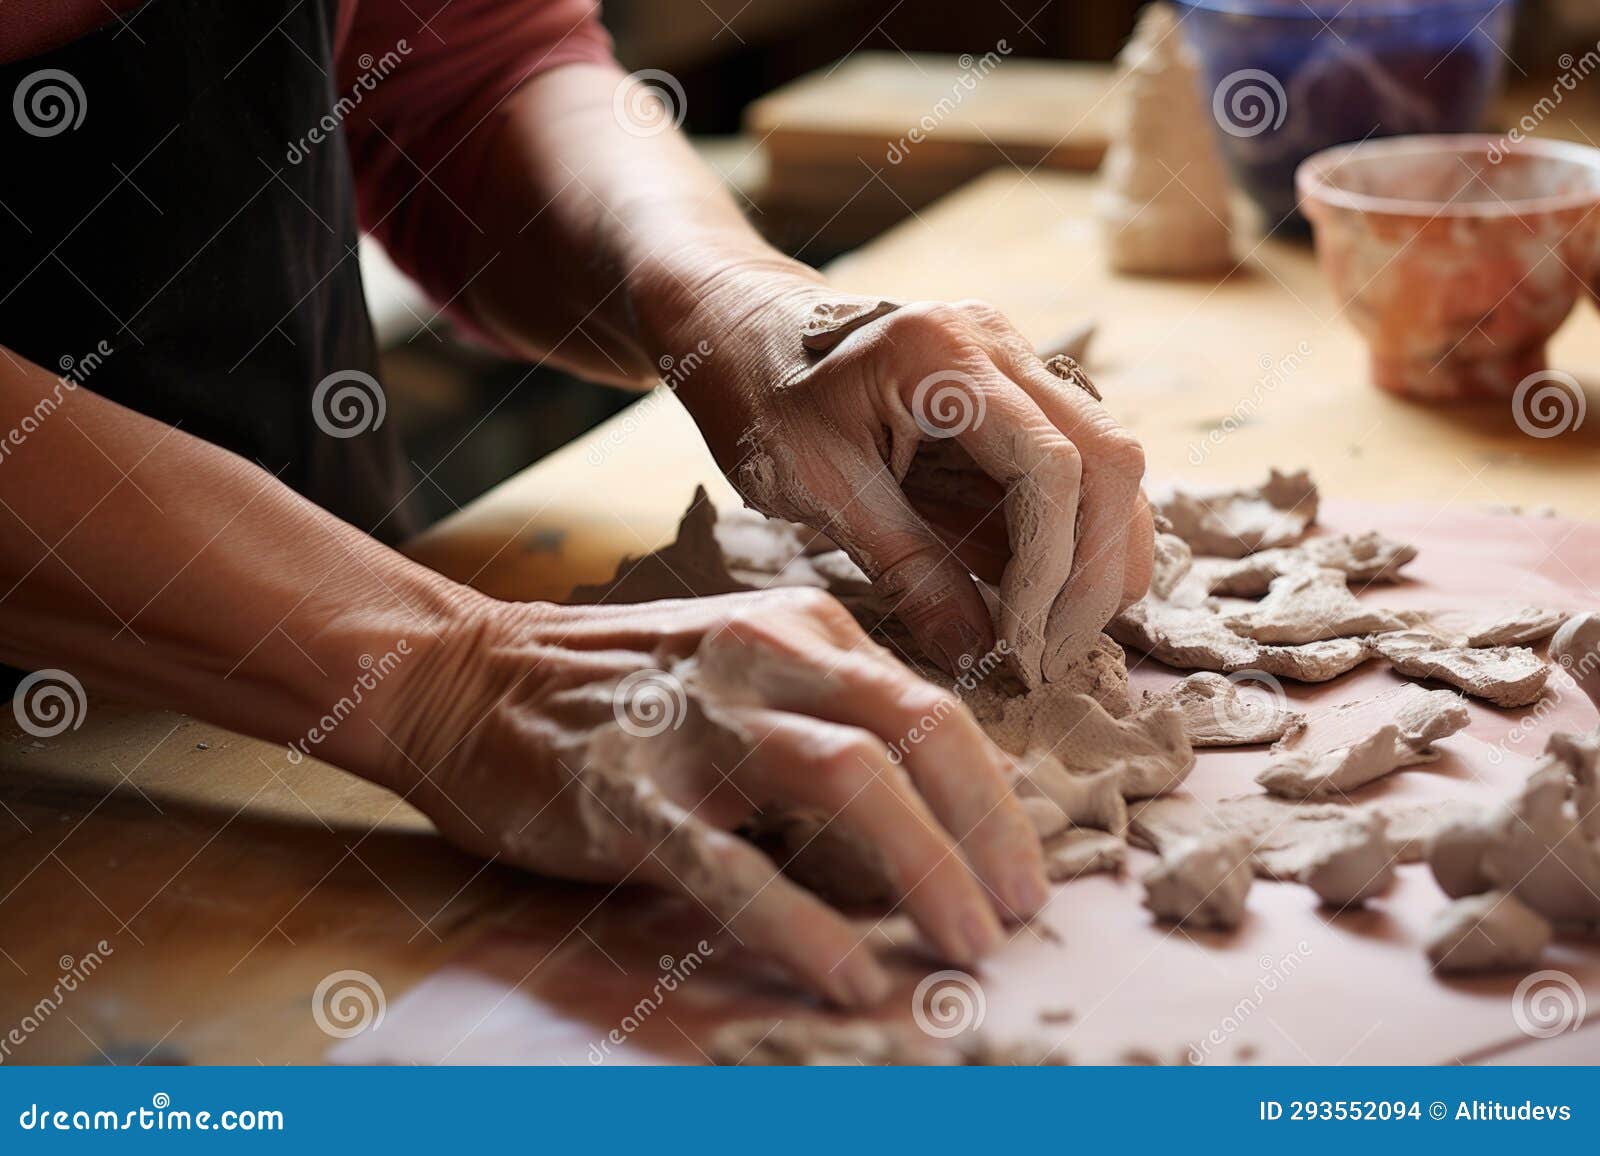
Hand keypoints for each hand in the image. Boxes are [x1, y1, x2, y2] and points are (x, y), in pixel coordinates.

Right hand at [373, 587, 1047, 1005]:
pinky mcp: (627, 794)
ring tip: (965, 946)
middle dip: (987, 832)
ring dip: (925, 869)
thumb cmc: (617, 686)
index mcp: (801, 630)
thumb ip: (830, 721)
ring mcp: (694, 723)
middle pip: (917, 733)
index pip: (934, 708)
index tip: (1027, 871)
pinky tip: (849, 976)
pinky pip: (735, 865)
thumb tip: (936, 824)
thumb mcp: (740, 671)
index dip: (996, 797)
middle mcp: (761, 659)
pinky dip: (802, 926)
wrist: (463, 678)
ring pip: (847, 783)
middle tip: (1020, 914)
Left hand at [663, 272, 1154, 686]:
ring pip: (1110, 463)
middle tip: (1054, 654)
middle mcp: (1000, 343)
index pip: (1051, 463)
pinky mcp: (1014, 394)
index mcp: (945, 354)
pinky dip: (1075, 535)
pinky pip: (1075, 467)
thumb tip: (979, 654)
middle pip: (1110, 458)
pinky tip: (1047, 598)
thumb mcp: (817, 488)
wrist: (739, 329)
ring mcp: (1016, 361)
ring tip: (1055, 637)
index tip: (1021, 641)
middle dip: (1096, 568)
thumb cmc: (759, 397)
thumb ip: (907, 569)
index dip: (1052, 564)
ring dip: (1099, 556)